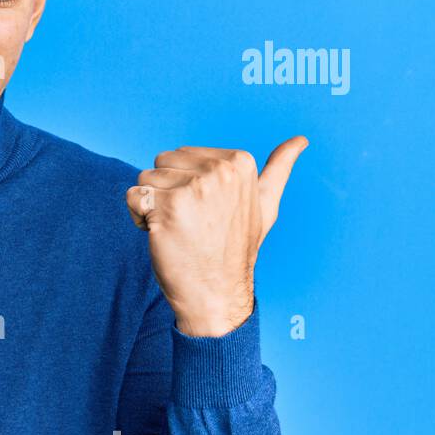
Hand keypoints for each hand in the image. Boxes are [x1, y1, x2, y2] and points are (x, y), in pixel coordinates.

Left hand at [125, 137, 307, 336]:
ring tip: (178, 230)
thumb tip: (301, 140)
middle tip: (190, 223)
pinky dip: (138, 217)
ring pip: (146, 178)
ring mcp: (195, 188)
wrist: (217, 294)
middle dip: (166, 191)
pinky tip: (160, 235)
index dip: (184, 183)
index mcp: (240, 162)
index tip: (205, 211)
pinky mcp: (169, 207)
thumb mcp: (265, 205)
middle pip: (161, 163)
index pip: (182, 155)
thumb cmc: (236, 250)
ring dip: (152, 206)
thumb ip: (278, 169)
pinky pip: (133, 196)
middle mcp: (219, 171)